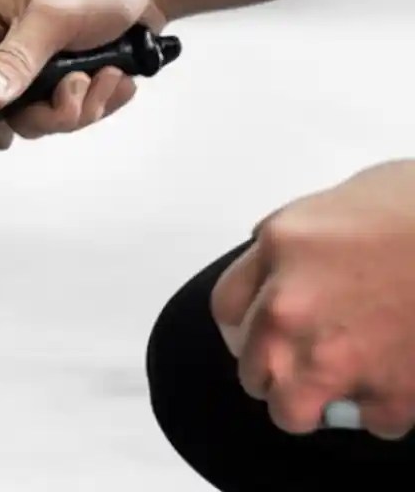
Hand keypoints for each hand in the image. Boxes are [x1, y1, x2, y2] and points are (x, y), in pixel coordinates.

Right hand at [0, 0, 166, 148]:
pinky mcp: (66, 77)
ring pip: (39, 114)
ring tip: (106, 75)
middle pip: (2, 107)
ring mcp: (37, 64)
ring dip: (79, 106)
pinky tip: (116, 77)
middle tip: (75, 89)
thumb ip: (16, 59)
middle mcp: (7, 43)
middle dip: (46, 110)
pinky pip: (70, 111)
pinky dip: (98, 101)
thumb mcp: (54, 15)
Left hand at [211, 160, 414, 438]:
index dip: (245, 324)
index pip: (227, 308)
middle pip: (252, 366)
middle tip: (308, 356)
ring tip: (340, 386)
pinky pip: (370, 422)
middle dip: (277, 365)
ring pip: (291, 411)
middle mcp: (290, 308)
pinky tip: (400, 382)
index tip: (259, 332)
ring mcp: (333, 356)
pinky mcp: (389, 392)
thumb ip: (297, 240)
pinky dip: (385, 408)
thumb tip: (280, 260)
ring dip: (313, 402)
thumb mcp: (337, 201)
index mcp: (279, 250)